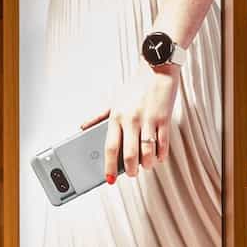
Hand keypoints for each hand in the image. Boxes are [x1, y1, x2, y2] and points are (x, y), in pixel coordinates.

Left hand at [92, 65, 184, 181]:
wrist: (157, 67)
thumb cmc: (136, 86)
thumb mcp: (114, 99)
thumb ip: (99, 116)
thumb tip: (82, 127)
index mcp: (117, 116)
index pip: (110, 147)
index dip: (109, 166)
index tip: (109, 179)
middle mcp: (131, 119)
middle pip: (129, 154)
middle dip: (130, 170)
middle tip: (132, 174)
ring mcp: (148, 119)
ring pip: (147, 152)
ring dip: (147, 164)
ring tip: (146, 165)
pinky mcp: (164, 118)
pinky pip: (163, 143)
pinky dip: (161, 155)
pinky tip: (158, 157)